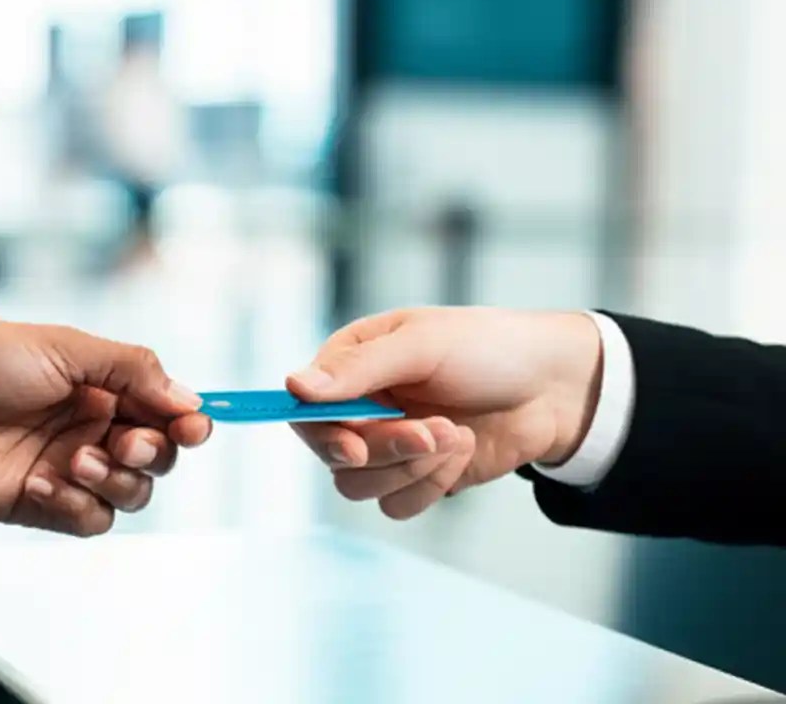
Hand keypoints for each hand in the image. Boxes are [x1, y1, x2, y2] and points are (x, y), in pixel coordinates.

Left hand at [0, 318, 210, 535]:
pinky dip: (75, 506)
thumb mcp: (67, 348)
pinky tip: (40, 482)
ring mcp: (68, 470)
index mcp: (103, 388)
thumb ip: (133, 370)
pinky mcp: (40, 505)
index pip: (166, 413)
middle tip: (123, 442)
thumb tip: (191, 401)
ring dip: (115, 481)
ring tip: (73, 460)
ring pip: (132, 495)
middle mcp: (92, 429)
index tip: (192, 428)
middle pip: (159, 459)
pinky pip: (90, 522)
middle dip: (153, 453)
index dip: (187, 424)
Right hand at [286, 307, 602, 518]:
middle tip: (432, 432)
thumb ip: (359, 370)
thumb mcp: (423, 345)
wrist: (556, 387)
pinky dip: (432, 485)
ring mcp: (388, 446)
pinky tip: (462, 451)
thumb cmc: (490, 348)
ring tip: (456, 434)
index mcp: (352, 365)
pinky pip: (396, 505)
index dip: (323, 435)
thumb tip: (295, 386)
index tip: (355, 448)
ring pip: (361, 487)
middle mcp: (361, 408)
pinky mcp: (417, 477)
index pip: (307, 410)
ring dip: (413, 468)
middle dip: (387, 449)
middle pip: (334, 455)